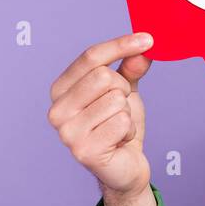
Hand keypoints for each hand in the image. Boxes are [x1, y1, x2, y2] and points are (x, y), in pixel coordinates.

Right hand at [48, 32, 154, 205]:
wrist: (126, 167)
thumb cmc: (120, 126)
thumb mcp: (126, 90)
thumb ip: (131, 67)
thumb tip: (142, 48)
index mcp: (60, 90)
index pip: (90, 56)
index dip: (121, 45)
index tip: (148, 39)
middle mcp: (56, 110)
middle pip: (103, 76)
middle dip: (123, 90)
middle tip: (120, 109)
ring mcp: (67, 133)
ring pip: (115, 100)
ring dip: (127, 114)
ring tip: (118, 128)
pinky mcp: (84, 151)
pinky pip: (121, 122)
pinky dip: (129, 131)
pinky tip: (119, 142)